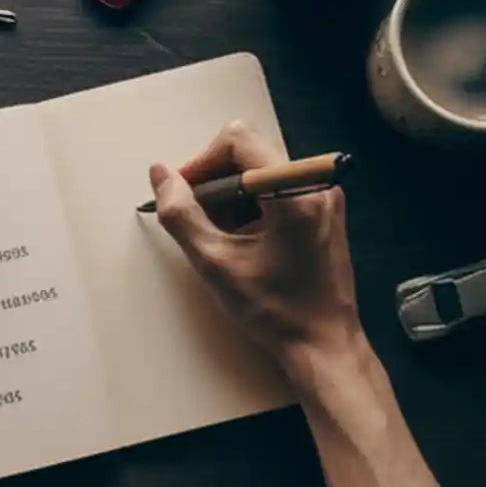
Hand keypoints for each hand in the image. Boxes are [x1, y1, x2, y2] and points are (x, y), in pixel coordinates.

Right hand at [148, 120, 358, 362]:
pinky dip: (251, 207)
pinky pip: (278, 190)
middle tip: (196, 222)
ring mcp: (325, 197)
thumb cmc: (275, 311)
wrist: (325, 346)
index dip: (201, 163)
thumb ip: (181, 215)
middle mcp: (316, 184)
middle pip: (249, 154)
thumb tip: (160, 175)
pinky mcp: (325, 212)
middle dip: (214, 184)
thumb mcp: (216, 264)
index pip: (237, 140)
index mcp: (295, 191)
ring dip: (230, 198)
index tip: (183, 197)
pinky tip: (242, 242)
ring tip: (219, 238)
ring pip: (260, 172)